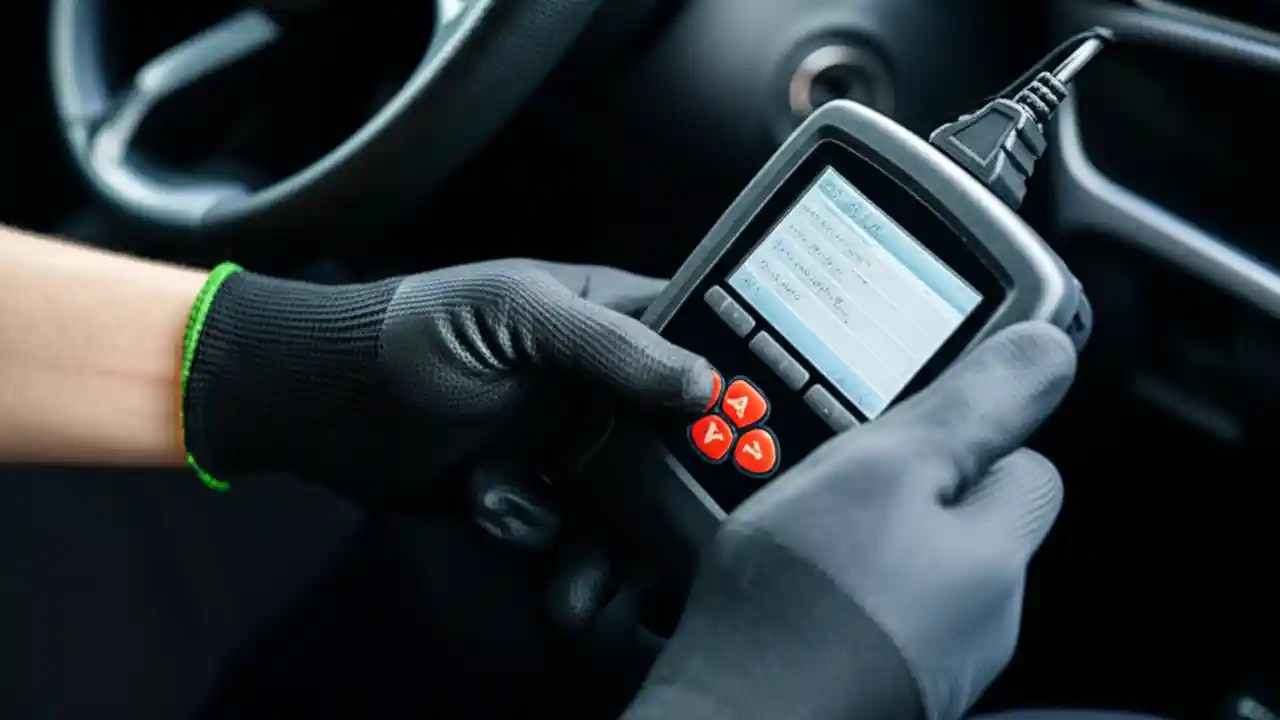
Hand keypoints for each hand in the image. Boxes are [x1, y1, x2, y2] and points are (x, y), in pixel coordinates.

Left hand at [181, 259, 713, 498]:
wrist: (326, 403)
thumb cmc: (415, 332)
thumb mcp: (516, 314)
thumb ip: (611, 344)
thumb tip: (706, 386)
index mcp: (618, 318)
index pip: (707, 348)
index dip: (736, 395)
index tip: (749, 442)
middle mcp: (610, 386)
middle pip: (685, 445)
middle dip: (680, 493)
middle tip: (669, 525)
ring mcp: (580, 447)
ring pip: (637, 508)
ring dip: (611, 544)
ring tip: (577, 570)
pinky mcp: (544, 498)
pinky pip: (576, 537)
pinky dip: (540, 538)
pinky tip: (493, 506)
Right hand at [625, 322, 1077, 719]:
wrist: (737, 717)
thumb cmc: (804, 604)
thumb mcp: (883, 470)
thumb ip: (968, 412)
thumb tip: (1047, 351)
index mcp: (996, 555)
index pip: (1028, 467)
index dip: (973, 432)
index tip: (915, 421)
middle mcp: (978, 620)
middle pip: (961, 521)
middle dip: (906, 492)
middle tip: (835, 475)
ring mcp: (929, 661)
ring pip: (908, 567)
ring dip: (862, 541)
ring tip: (797, 533)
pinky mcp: (876, 683)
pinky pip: (867, 612)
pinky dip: (834, 592)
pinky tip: (785, 587)